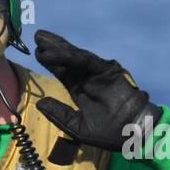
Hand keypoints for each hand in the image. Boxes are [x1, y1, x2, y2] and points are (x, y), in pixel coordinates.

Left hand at [33, 29, 161, 151]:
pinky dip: (69, 56)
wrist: (132, 133)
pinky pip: (86, 61)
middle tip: (37, 36)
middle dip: (53, 48)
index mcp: (81, 90)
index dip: (51, 62)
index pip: (64, 72)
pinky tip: (52, 53)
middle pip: (67, 60)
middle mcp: (89, 78)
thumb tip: (39, 104)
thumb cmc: (108, 133)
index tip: (37, 52)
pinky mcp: (108, 70)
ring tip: (41, 39)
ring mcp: (99, 73)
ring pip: (75, 57)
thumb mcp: (76, 126)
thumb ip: (59, 114)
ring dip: (58, 47)